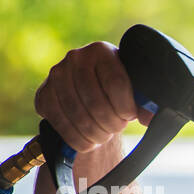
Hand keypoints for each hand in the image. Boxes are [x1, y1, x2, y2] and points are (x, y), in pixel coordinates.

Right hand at [34, 42, 152, 152]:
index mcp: (102, 52)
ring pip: (77, 114)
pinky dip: (76, 138)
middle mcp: (75, 58)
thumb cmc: (118, 92)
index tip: (129, 117)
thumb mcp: (135, 91)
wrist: (92, 92)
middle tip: (115, 129)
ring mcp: (56, 75)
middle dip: (110, 124)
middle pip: (95, 102)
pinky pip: (59, 122)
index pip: (116, 83)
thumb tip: (150, 117)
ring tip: (103, 136)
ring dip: (94, 133)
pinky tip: (87, 141)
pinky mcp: (43, 94)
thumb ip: (146, 103)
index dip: (125, 107)